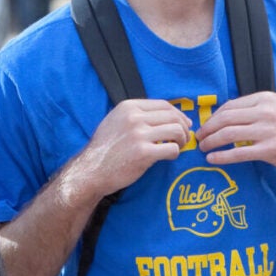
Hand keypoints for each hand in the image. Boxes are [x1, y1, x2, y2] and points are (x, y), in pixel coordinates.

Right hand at [77, 98, 191, 195]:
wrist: (92, 170)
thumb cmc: (105, 148)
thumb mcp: (115, 121)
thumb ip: (136, 115)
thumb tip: (167, 114)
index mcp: (129, 107)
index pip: (164, 104)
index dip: (178, 114)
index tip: (183, 124)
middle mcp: (134, 117)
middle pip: (173, 116)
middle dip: (184, 127)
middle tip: (184, 138)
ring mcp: (139, 135)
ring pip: (176, 130)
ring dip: (182, 140)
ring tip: (178, 146)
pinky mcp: (144, 153)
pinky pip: (172, 149)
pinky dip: (175, 153)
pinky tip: (169, 157)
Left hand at [196, 92, 275, 174]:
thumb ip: (259, 107)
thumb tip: (231, 112)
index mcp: (267, 99)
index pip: (231, 105)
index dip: (215, 116)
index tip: (207, 125)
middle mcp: (266, 112)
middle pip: (226, 118)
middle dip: (208, 128)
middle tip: (199, 137)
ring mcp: (268, 130)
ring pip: (229, 134)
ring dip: (211, 141)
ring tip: (203, 147)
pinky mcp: (270, 150)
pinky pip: (238, 153)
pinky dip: (222, 156)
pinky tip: (212, 159)